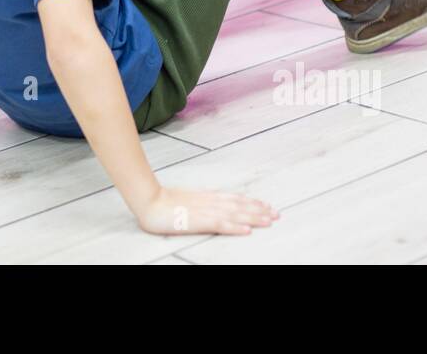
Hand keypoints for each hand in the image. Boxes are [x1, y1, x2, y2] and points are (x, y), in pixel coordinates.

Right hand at [136, 186, 278, 235]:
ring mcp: (205, 211)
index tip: (266, 205)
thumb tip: (211, 205)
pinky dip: (235, 227)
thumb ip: (201, 202)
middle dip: (259, 210)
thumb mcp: (186, 200)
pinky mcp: (198, 221)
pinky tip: (247, 230)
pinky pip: (221, 225)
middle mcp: (210, 202)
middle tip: (276, 214)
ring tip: (269, 220)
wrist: (150, 201)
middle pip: (239, 205)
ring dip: (253, 217)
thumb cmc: (164, 202)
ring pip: (235, 213)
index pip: (234, 198)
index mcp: (207, 197)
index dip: (251, 202)